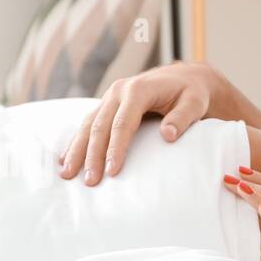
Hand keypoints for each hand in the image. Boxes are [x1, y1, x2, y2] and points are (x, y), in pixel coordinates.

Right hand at [59, 62, 232, 185]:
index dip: (116, 148)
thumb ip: (183, 118)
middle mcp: (118, 92)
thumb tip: (168, 135)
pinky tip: (66, 160)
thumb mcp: (195, 103)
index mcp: (138, 90)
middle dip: (92, 155)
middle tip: (90, 182)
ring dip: (77, 151)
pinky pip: (88, 124)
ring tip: (68, 174)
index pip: (123, 123)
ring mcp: (110, 98)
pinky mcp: (107, 105)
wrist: (183, 78)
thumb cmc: (191, 93)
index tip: (112, 172)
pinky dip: (77, 143)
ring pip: (88, 125)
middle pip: (100, 126)